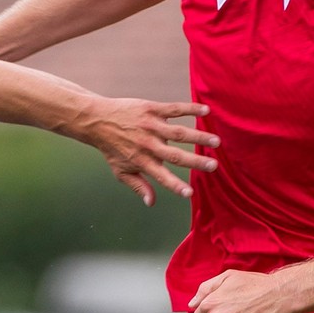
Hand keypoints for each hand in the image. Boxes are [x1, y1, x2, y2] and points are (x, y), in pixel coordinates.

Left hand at [72, 99, 219, 204]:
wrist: (97, 120)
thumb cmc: (111, 148)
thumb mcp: (121, 171)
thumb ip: (138, 186)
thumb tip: (151, 203)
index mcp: (142, 161)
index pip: (161, 177)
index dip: (175, 186)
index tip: (190, 193)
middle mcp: (148, 145)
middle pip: (175, 155)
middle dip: (195, 162)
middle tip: (214, 166)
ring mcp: (150, 126)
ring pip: (179, 132)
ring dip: (199, 137)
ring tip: (217, 142)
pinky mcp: (151, 109)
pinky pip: (174, 109)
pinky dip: (191, 109)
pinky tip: (207, 112)